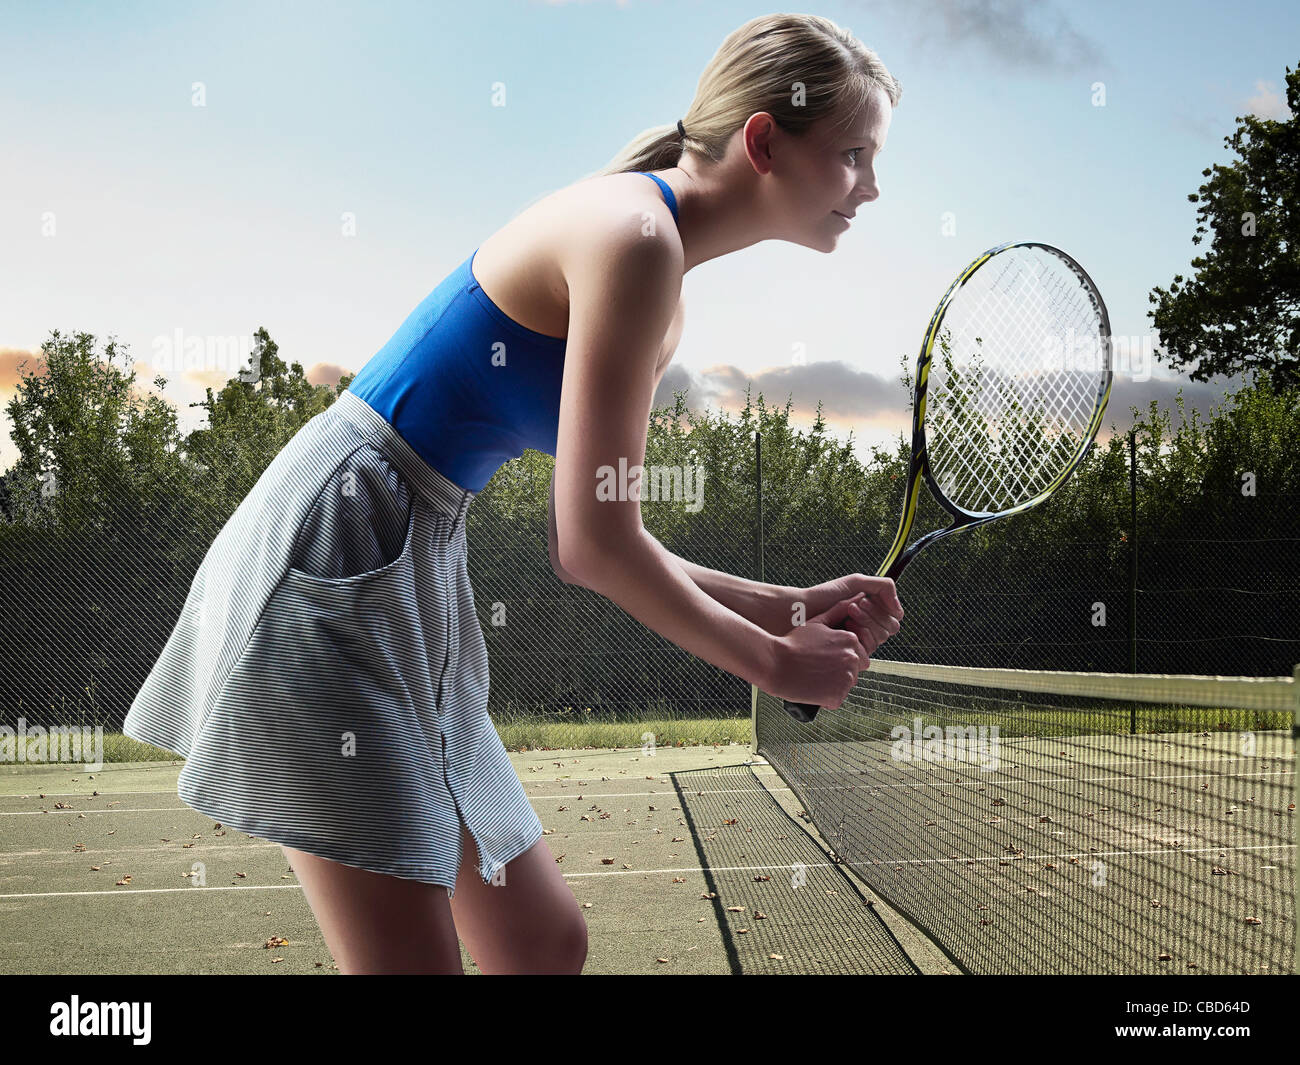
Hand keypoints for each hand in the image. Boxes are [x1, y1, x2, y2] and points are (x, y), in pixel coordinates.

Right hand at [766, 594, 872, 709]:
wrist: (774, 663)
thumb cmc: (792, 642)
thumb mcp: (816, 622)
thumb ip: (839, 610)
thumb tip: (857, 598)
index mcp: (851, 641)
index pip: (859, 653)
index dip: (842, 656)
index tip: (825, 657)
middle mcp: (852, 659)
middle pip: (856, 670)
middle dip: (843, 670)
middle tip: (820, 668)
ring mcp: (846, 679)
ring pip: (847, 685)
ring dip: (834, 684)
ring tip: (814, 677)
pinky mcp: (837, 696)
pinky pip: (836, 699)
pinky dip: (826, 697)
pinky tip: (812, 688)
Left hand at [796, 574, 902, 655]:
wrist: (798, 611)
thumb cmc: (823, 596)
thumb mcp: (855, 583)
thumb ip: (883, 587)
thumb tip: (900, 611)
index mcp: (870, 614)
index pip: (892, 619)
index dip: (880, 610)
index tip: (861, 600)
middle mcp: (866, 629)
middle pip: (887, 630)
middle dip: (871, 616)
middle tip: (851, 607)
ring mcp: (857, 643)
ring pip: (878, 641)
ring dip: (865, 625)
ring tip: (845, 617)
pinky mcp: (847, 655)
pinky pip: (866, 653)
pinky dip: (858, 639)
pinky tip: (842, 631)